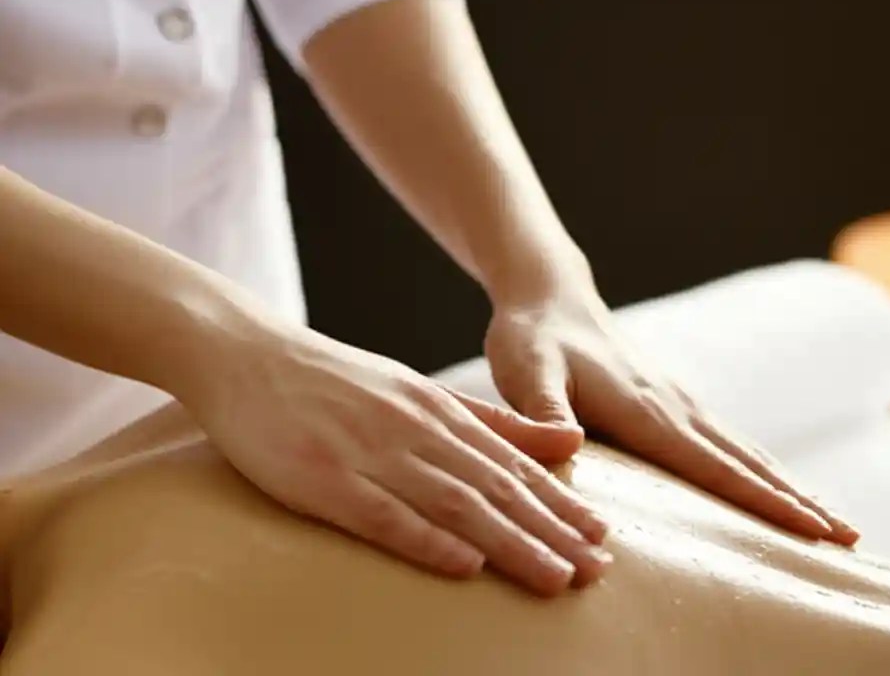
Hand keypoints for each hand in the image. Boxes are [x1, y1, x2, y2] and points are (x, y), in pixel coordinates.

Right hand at [177, 321, 611, 596]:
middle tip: (598, 569)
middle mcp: (416, 430)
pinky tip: (464, 566)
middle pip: (496, 488)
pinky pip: (383, 514)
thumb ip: (493, 421)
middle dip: (552, 531)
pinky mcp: (323, 477)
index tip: (603, 536)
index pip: (514, 466)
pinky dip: (426, 540)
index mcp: (440, 411)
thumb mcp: (422, 391)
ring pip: (455, 503)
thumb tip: (567, 441)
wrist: (246, 353)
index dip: (560, 503)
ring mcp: (370, 453)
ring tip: (556, 576)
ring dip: (511, 542)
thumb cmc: (336, 381)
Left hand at [484, 292, 859, 546]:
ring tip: (835, 526)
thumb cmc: (532, 338)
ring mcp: (682, 405)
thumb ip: (543, 410)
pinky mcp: (676, 406)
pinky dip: (764, 473)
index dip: (767, 502)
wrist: (551, 295)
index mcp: (648, 412)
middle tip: (853, 542)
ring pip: (748, 455)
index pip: (718, 467)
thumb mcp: (525, 371)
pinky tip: (777, 491)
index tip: (815, 531)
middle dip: (802, 503)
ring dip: (793, 489)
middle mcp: (677, 409)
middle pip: (752, 464)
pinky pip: (730, 447)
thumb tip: (570, 444)